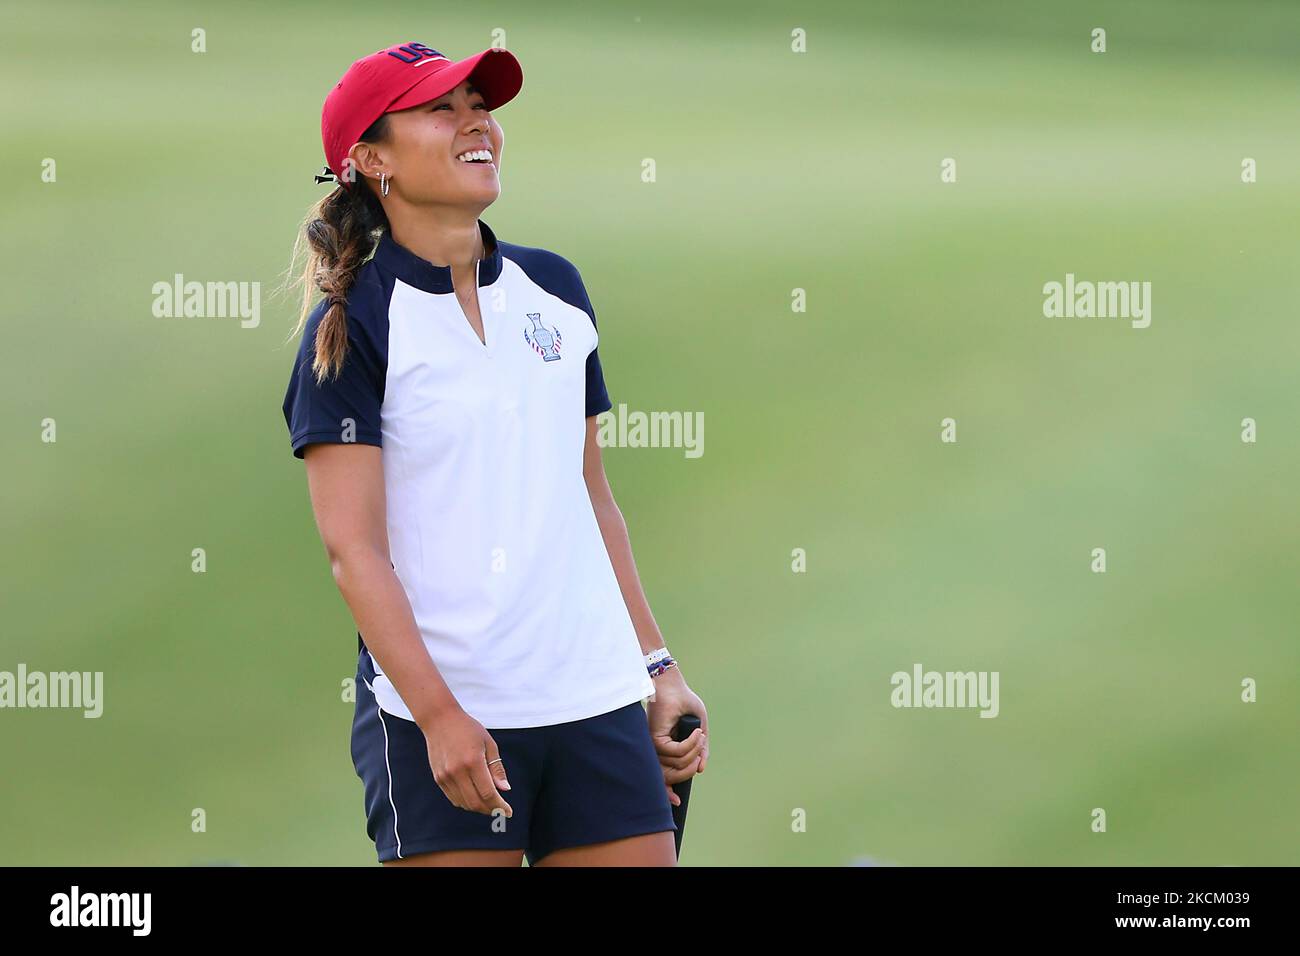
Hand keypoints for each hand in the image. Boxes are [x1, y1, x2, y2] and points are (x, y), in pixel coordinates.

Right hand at [422, 706, 513, 818]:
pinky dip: (466, 802)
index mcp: (473, 761)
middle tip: (501, 809)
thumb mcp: (488, 743)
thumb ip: (496, 768)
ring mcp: (445, 776)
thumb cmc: (468, 729)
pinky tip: (475, 797)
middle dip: (491, 810)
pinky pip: (454, 799)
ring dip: (479, 808)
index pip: (488, 793)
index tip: (509, 812)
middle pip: (476, 803)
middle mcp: (457, 771)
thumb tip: (505, 789)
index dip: (500, 806)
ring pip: (464, 804)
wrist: (439, 720)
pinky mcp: (438, 778)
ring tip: (490, 804)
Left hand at [645, 668, 708, 806]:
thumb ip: (700, 750)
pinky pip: (677, 752)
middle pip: (670, 777)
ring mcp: (655, 746)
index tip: (678, 801)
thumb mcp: (698, 729)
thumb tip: (701, 770)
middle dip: (688, 772)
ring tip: (700, 737)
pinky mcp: (655, 738)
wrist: (674, 686)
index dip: (668, 793)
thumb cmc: (684, 703)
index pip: (661, 779)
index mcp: (663, 751)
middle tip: (699, 761)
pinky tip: (697, 733)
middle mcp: (656, 751)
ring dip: (694, 753)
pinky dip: (691, 744)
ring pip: (678, 764)